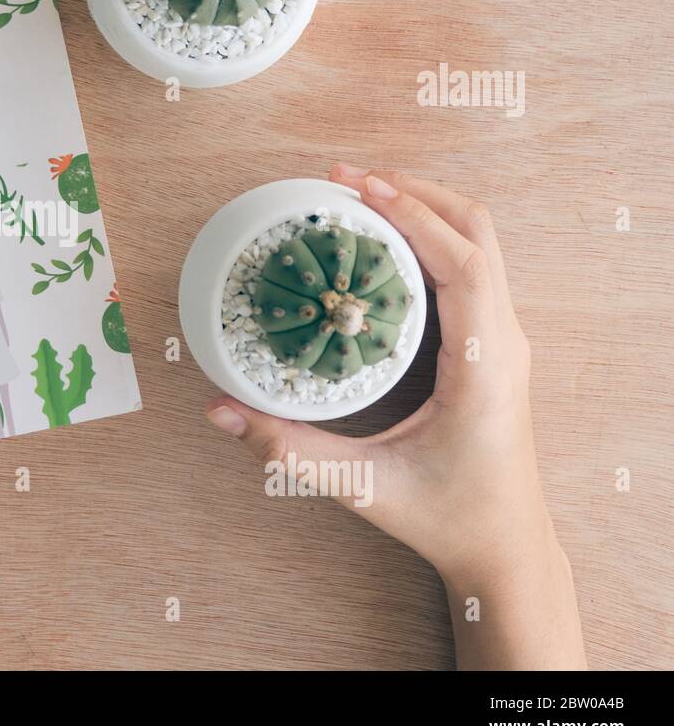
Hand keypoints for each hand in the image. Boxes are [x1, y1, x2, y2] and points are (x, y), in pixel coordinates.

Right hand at [206, 167, 585, 668]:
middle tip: (346, 179)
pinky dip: (428, 235)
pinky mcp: (492, 341)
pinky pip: (467, 266)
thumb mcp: (361, 485)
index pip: (464, 264)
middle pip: (477, 230)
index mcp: (486, 364)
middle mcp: (503, 339)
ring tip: (359, 194)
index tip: (363, 188)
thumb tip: (221, 411)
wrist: (503, 546)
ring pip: (478, 241)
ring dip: (424, 206)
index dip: (415, 216)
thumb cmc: (445, 517)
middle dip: (415, 191)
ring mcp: (503, 337)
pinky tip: (380, 242)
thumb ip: (287, 448)